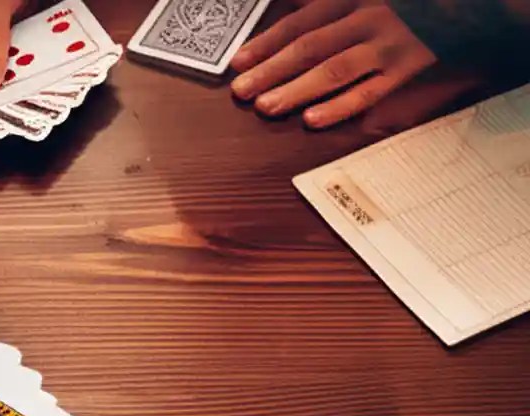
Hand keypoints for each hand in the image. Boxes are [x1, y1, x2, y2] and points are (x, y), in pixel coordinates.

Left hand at [229, 0, 436, 128]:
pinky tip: (312, 119)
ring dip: (297, 90)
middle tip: (243, 91)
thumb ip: (317, 2)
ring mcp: (388, 44)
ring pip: (335, 70)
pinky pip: (370, 91)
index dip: (266, 42)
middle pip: (311, 46)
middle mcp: (367, 18)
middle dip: (272, 70)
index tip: (238, 63)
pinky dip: (340, 106)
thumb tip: (282, 5)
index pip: (299, 22)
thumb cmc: (397, 3)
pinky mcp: (408, 68)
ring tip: (267, 107)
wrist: (461, 5)